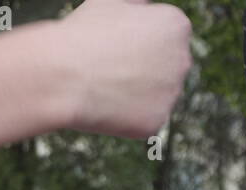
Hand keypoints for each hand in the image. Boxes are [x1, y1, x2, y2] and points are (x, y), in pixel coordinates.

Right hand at [56, 0, 192, 137]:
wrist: (62, 76)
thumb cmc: (83, 34)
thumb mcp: (111, 0)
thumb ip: (137, 4)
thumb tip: (143, 8)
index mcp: (176, 26)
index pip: (162, 39)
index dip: (133, 43)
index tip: (113, 45)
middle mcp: (182, 59)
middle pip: (163, 69)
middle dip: (140, 70)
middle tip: (107, 68)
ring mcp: (172, 93)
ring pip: (154, 96)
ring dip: (133, 94)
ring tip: (104, 86)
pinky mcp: (157, 120)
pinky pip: (143, 120)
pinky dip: (126, 118)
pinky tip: (106, 106)